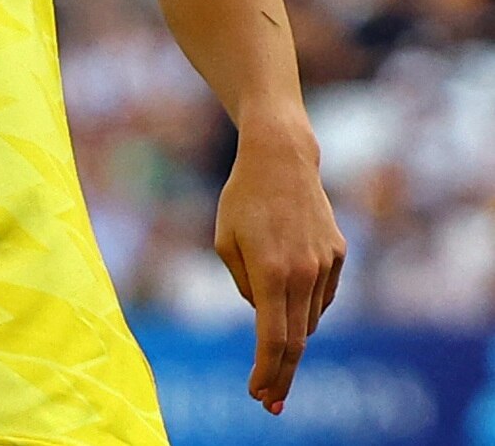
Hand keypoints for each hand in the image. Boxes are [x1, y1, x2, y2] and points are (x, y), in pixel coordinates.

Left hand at [215, 118, 346, 414]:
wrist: (282, 160)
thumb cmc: (242, 200)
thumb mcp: (224, 242)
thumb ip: (244, 285)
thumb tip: (263, 315)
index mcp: (270, 271)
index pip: (272, 337)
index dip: (267, 371)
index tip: (258, 395)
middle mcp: (304, 273)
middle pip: (296, 340)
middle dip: (282, 376)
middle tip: (270, 403)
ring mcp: (326, 265)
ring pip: (309, 316)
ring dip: (290, 335)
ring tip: (272, 346)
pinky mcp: (339, 255)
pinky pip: (320, 295)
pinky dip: (304, 305)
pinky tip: (289, 296)